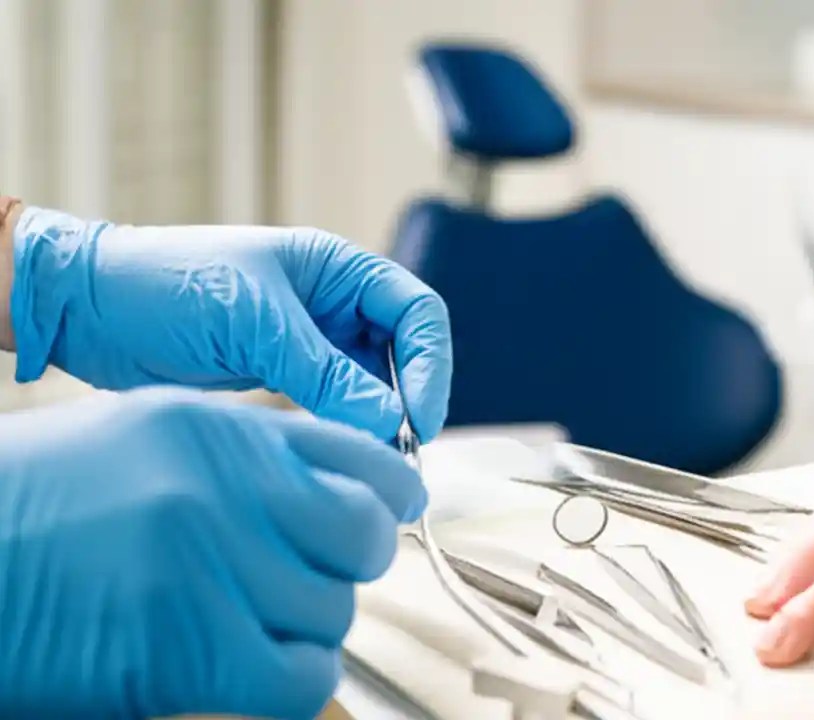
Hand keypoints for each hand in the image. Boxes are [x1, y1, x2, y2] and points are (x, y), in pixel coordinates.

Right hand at [0, 388, 424, 718]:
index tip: (385, 515)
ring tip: (249, 621)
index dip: (387, 494)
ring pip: (335, 611)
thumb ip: (243, 455)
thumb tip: (336, 487)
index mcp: (216, 429)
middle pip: (364, 534)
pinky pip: (304, 676)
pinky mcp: (187, 651)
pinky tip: (253, 668)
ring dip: (305, 626)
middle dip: (351, 561)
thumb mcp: (141, 437)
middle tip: (312, 576)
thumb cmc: (35, 503)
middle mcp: (224, 488)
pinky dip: (294, 678)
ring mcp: (208, 567)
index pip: (363, 456)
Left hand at [9, 207, 450, 440]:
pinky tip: (341, 454)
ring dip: (380, 421)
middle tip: (402, 453)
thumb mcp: (255, 326)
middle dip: (410, 399)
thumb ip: (326, 373)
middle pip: (404, 352)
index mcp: (338, 267)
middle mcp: (334, 301)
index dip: (429, 366)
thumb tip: (389, 422)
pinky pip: (337, 403)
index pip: (416, 312)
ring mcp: (312, 339)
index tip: (419, 420)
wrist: (89, 309)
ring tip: (375, 463)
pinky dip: (346, 429)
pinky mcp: (286, 374)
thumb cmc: (166, 288)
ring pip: (373, 384)